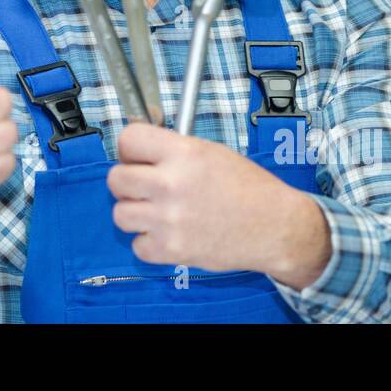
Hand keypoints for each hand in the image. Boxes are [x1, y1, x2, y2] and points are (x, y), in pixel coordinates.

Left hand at [107, 123, 330, 284]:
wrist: (275, 226)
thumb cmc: (247, 187)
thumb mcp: (209, 151)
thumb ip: (171, 148)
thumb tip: (137, 143)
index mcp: (182, 153)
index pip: (127, 140)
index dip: (129, 149)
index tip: (135, 157)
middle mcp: (171, 184)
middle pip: (115, 179)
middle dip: (127, 182)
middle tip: (144, 186)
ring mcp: (169, 219)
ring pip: (120, 214)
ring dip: (135, 213)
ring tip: (157, 211)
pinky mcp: (172, 250)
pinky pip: (137, 245)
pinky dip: (149, 242)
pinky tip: (168, 233)